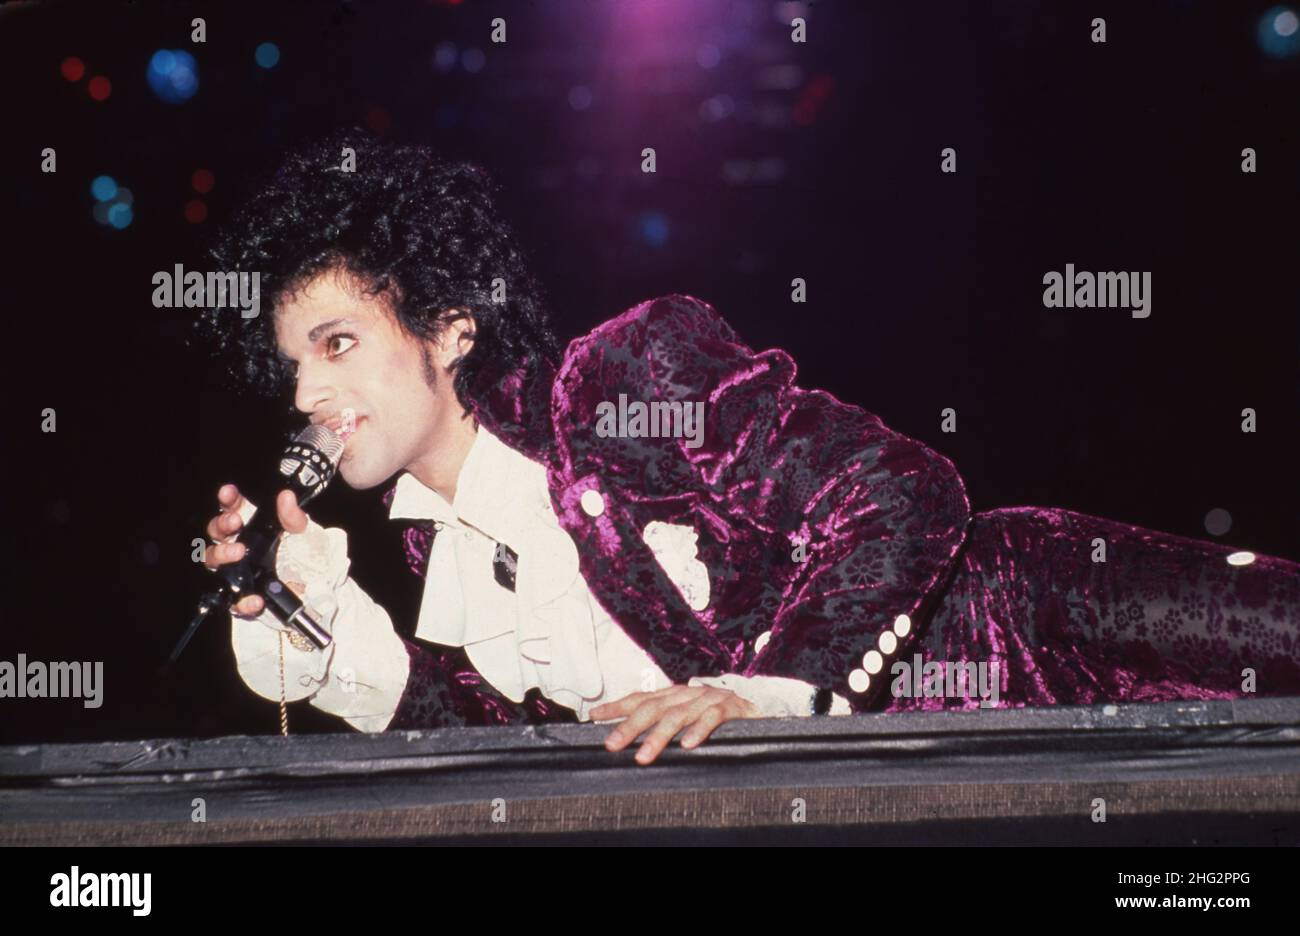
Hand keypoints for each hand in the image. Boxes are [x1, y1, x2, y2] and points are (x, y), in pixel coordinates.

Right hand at [203, 483, 310, 616]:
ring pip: (213, 561)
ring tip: (238, 552)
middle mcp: (238, 545)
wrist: (314, 588)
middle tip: (235, 522)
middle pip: (217, 532)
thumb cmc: (302, 554)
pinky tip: (256, 599)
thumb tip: (286, 497)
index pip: (233, 508)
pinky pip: (233, 601)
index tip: (228, 492)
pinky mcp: (242, 595)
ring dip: (221, 554)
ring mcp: (236, 570)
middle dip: (221, 525)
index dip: (228, 500)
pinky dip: (243, 601)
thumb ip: (293, 518)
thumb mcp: (302, 534)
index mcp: (252, 526)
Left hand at [590, 685, 760, 765]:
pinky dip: (700, 731)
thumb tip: (634, 740)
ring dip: (659, 736)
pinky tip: (688, 745)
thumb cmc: (723, 716)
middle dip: (630, 726)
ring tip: (643, 756)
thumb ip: (667, 724)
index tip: (595, 717)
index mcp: (677, 695)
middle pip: (654, 707)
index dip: (618, 706)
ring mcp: (710, 699)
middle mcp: (690, 693)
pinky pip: (714, 718)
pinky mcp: (733, 708)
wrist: (766, 705)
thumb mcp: (691, 717)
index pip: (642, 698)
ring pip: (679, 715)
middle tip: (611, 744)